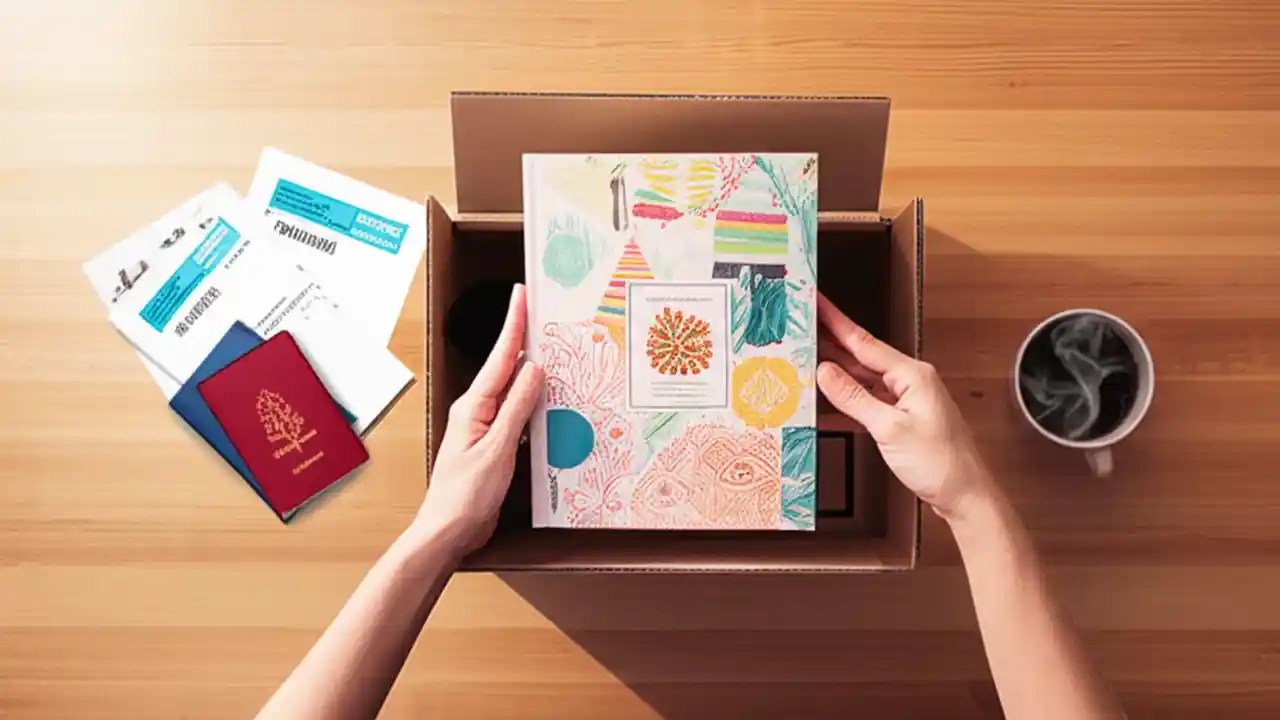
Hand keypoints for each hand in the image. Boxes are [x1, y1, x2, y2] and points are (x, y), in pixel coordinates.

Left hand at [416, 285, 543, 555]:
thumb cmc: (465, 496)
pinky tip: (551, 402)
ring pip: (516, 392)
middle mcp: (478, 410)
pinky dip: (536, 404)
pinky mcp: (494, 445)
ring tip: (558, 350)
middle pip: (508, 368)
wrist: (447, 533)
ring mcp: (485, 428)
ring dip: (535, 372)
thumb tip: (535, 369)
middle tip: (549, 314)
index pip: (501, 357)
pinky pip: (519, 415)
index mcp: (474, 405)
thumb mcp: (497, 450)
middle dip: (528, 340)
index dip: (514, 324)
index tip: (523, 294)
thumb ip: (517, 409)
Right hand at [814, 293, 996, 522]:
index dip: (836, 321)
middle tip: (800, 327)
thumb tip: (825, 371)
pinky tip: (822, 410)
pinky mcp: (901, 422)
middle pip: (861, 357)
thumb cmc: (940, 463)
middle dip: (830, 343)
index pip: (864, 342)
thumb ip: (855, 398)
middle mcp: (910, 382)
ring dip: (834, 375)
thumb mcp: (891, 429)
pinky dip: (844, 407)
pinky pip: (866, 406)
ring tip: (803, 362)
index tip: (816, 302)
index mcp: (912, 375)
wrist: (965, 497)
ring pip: (862, 381)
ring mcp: (906, 402)